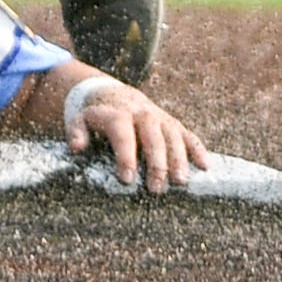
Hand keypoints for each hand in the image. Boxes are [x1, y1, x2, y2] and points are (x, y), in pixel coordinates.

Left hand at [64, 74, 211, 193]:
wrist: (113, 93)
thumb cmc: (96, 115)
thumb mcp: (79, 119)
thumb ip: (76, 132)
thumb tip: (77, 147)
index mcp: (118, 113)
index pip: (122, 133)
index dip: (125, 155)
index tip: (127, 179)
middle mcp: (141, 114)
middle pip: (152, 136)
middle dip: (156, 163)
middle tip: (157, 188)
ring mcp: (160, 117)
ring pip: (173, 135)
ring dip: (179, 159)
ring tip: (181, 182)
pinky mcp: (173, 123)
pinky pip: (188, 134)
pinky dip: (198, 149)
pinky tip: (205, 166)